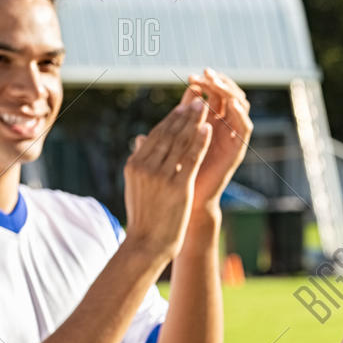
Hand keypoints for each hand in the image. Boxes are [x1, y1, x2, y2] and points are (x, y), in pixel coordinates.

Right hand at [123, 96, 211, 262]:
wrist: (147, 242)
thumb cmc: (145, 215)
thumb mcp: (136, 185)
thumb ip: (140, 162)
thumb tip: (140, 140)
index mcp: (134, 165)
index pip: (155, 136)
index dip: (170, 119)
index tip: (182, 106)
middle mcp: (145, 167)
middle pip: (167, 134)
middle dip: (184, 115)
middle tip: (197, 100)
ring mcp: (160, 177)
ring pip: (179, 142)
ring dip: (193, 122)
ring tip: (205, 107)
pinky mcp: (177, 186)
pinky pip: (191, 158)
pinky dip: (200, 141)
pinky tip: (208, 128)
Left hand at [183, 69, 252, 213]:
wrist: (189, 200)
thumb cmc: (176, 176)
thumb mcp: (170, 148)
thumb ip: (170, 132)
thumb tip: (154, 122)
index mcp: (205, 124)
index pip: (211, 96)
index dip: (203, 84)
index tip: (190, 77)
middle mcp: (222, 128)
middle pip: (227, 96)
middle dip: (217, 83)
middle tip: (205, 74)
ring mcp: (232, 138)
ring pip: (239, 106)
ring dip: (229, 92)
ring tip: (217, 83)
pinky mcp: (238, 149)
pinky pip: (246, 127)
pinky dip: (240, 113)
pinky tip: (231, 103)